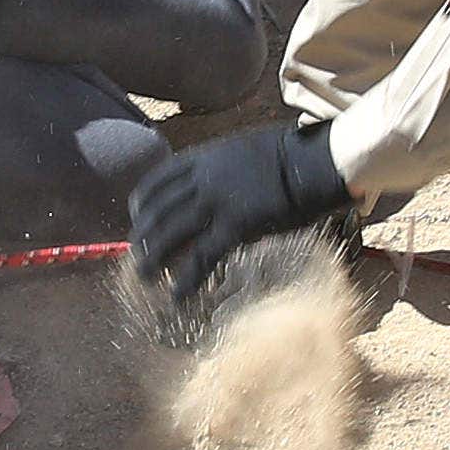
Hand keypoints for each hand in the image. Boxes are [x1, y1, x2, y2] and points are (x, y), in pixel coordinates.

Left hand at [127, 121, 349, 304]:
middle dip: (143, 236)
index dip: (142, 205)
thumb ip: (219, 170)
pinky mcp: (237, 225)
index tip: (138, 221)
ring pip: (172, 233)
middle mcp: (204, 178)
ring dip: (154, 259)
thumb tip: (208, 188)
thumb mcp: (241, 153)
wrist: (313, 161)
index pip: (157, 182)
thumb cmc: (287, 157)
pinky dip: (187, 278)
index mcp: (203, 158)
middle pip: (159, 210)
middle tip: (137, 256)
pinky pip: (203, 256)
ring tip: (144, 278)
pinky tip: (178, 296)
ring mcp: (218, 201)